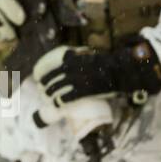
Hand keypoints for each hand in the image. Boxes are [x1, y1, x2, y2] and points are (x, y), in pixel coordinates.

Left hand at [34, 41, 160, 104]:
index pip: (55, 66)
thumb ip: (79, 58)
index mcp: (74, 59)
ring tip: (47, 97)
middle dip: (46, 83)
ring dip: (51, 93)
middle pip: (55, 78)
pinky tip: (57, 104)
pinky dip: (60, 101)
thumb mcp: (90, 56)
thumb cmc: (107, 64)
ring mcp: (78, 80)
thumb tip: (70, 59)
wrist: (120, 70)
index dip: (46, 73)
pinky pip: (68, 97)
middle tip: (42, 88)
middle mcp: (73, 69)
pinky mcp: (84, 90)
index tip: (40, 76)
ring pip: (59, 88)